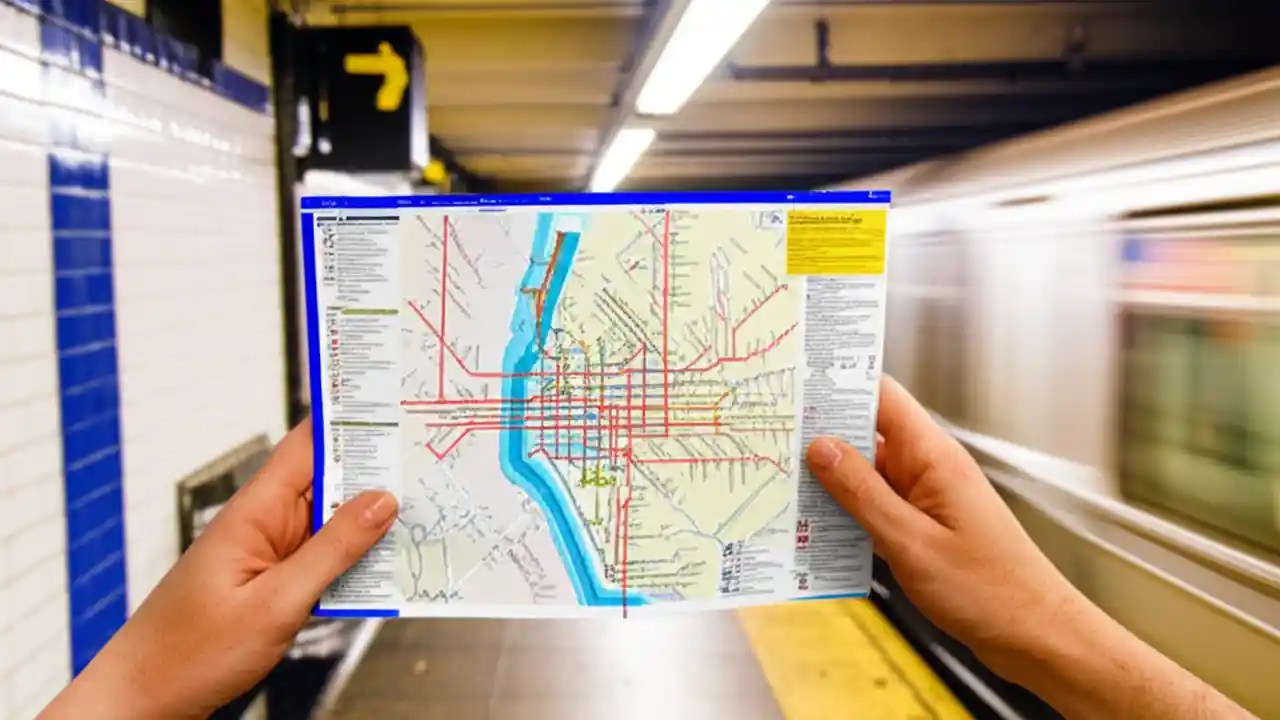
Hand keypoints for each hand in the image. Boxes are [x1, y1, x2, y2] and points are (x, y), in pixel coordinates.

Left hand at [41, 421, 397, 719]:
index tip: (395, 405)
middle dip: (378, 472)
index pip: (309, 444)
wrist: (146, 698)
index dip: (350, 420)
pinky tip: (386, 565)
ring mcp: (272, 551)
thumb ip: (333, 549)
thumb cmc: (190, 652)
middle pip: (331, 480)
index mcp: (255, 511)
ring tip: (424, 515)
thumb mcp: (276, 602)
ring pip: (333, 521)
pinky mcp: (276, 580)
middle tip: (432, 466)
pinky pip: (325, 556)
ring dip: (371, 521)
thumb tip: (381, 501)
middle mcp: (265, 522)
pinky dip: (355, 558)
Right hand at [806, 376, 1077, 658]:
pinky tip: (816, 527)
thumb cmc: (989, 591)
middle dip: (820, 435)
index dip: (838, 383)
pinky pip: (874, 506)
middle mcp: (928, 468)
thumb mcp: (911, 542)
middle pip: (865, 433)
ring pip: (865, 474)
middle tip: (770, 440)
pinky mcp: (921, 525)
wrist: (1034, 635)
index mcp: (932, 456)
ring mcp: (924, 496)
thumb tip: (820, 448)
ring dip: (829, 481)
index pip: (881, 395)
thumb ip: (862, 493)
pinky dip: (846, 513)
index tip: (795, 385)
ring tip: (782, 485)